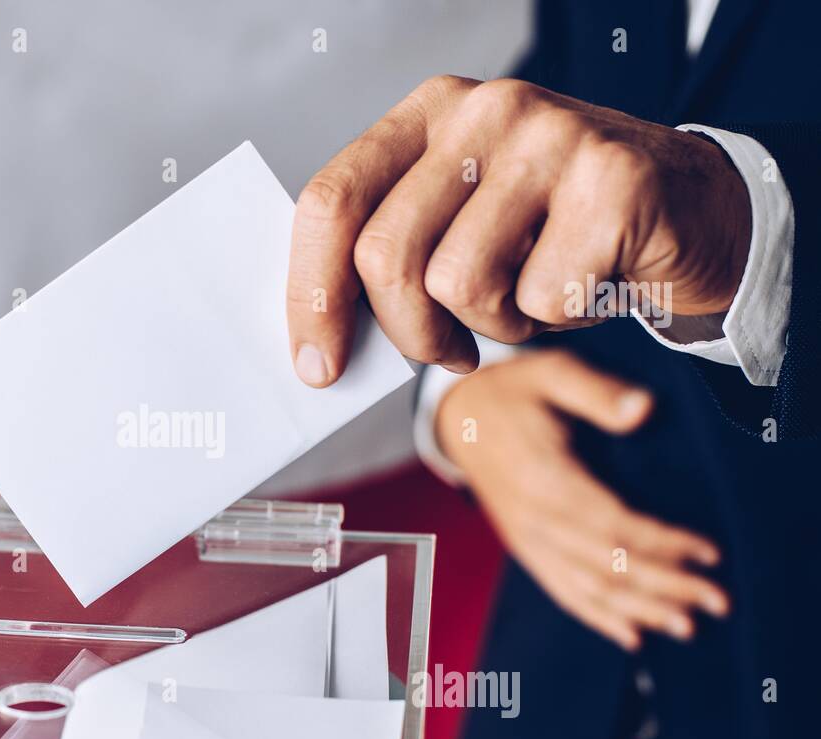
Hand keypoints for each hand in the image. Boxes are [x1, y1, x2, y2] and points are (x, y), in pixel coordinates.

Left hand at [286, 75, 750, 383]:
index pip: (332, 202)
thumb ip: (390, 254)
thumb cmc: (550, 234)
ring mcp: (550, 138)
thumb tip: (319, 343)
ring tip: (527, 298)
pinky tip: (582, 286)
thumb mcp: (458, 224)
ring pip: (459, 284)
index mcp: (427, 114)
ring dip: (491, 325)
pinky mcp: (612, 182)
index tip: (316, 368)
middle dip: (408, 333)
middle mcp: (484, 110)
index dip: (311, 293)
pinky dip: (555, 322)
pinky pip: (539, 299)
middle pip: (387, 254)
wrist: (687, 212)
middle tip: (445, 352)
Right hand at [436, 349, 729, 650]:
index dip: (662, 543)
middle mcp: (533, 520)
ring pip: (587, 587)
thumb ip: (597, 391)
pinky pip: (562, 591)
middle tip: (717, 601)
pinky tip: (632, 636)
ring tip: (685, 626)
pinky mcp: (525, 549)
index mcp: (544, 479)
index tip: (708, 552)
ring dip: (639, 611)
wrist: (460, 416)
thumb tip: (643, 408)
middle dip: (665, 587)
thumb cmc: (513, 391)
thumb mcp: (551, 372)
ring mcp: (527, 540)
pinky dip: (598, 617)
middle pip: (607, 565)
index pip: (612, 523)